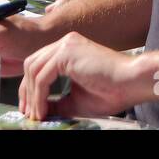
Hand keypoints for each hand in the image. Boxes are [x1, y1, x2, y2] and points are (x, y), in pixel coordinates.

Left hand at [18, 32, 146, 120]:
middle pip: (31, 64)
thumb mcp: (76, 100)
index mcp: (69, 50)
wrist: (131, 82)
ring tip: (36, 116)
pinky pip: (43, 76)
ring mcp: (66, 45)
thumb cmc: (111, 91)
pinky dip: (39, 96)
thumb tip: (38, 111)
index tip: (30, 109)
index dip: (30, 88)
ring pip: (34, 70)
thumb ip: (57, 103)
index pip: (39, 65)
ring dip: (31, 96)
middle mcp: (66, 43)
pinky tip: (43, 111)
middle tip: (28, 113)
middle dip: (26, 91)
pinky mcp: (67, 53)